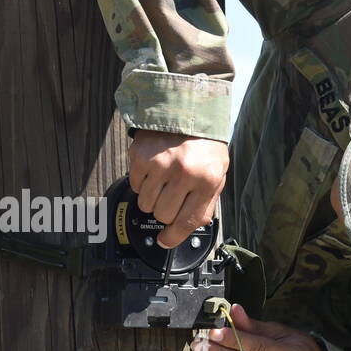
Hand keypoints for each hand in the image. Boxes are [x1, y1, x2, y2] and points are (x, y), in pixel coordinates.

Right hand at [128, 130, 228, 248]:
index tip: (165, 241)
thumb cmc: (204, 144)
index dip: (174, 236)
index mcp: (206, 179)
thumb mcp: (216, 173)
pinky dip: (142, 182)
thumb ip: (205, 202)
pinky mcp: (141, 156)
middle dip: (165, 210)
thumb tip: (183, 230)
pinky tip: (153, 169)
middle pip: (163, 215)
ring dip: (152, 197)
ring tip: (163, 179)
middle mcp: (184, 173)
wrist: (187, 109)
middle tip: (171, 194)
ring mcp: (160, 164)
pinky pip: (134, 186)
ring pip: (146, 204)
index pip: (188, 221)